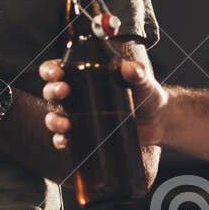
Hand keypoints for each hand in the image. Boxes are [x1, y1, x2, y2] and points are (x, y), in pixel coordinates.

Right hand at [40, 54, 166, 147]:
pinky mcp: (83, 135)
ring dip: (54, 120)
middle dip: (52, 91)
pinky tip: (65, 141)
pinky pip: (64, 139)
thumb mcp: (142, 81)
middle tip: (64, 91)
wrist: (157, 120)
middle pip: (51, 92)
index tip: (57, 73)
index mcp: (83, 76)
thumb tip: (130, 68)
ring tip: (65, 124)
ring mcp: (78, 117)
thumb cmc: (146, 94)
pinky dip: (60, 141)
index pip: (57, 69)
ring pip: (53, 117)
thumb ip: (137, 73)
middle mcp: (75, 95)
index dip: (50, 70)